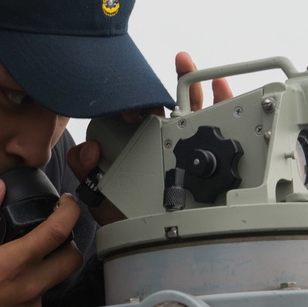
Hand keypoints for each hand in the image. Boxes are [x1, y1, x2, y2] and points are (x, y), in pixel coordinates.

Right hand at [0, 178, 83, 306]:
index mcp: (14, 264)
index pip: (58, 230)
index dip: (70, 211)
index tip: (68, 204)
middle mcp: (29, 289)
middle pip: (71, 261)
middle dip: (69, 244)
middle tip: (52, 236)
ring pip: (50, 285)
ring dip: (41, 272)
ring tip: (11, 268)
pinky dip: (24, 295)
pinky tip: (0, 294)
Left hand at [68, 51, 233, 224]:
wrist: (156, 243)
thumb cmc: (131, 219)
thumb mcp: (102, 196)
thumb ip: (86, 171)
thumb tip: (89, 148)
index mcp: (137, 145)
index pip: (134, 113)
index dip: (130, 102)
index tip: (129, 101)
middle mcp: (163, 140)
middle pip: (163, 106)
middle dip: (161, 86)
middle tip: (158, 74)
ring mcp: (187, 143)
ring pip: (189, 107)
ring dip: (190, 81)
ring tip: (184, 63)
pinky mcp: (209, 150)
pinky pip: (216, 123)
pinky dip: (221, 100)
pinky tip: (218, 84)